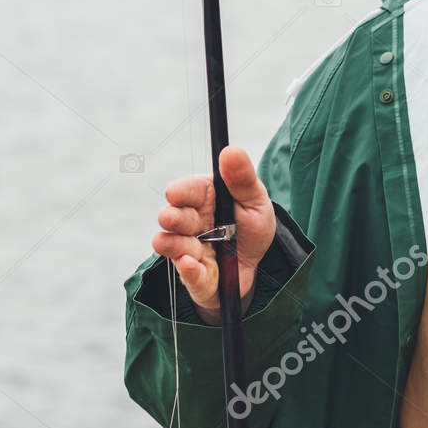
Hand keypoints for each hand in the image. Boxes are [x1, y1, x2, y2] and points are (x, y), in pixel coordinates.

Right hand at [151, 146, 276, 325]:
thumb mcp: (255, 200)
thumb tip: (231, 150)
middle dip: (173, 217)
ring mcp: (189, 249)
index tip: (175, 193)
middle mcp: (190, 223)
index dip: (180, 191)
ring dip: (174, 245)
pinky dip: (189, 271)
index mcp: (203, 198)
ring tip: (182, 247)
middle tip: (171, 217)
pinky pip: (190, 276)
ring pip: (174, 246)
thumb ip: (243, 179)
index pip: (185, 191)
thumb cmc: (250, 225)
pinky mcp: (196, 276)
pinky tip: (190, 264)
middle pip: (174, 217)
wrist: (256, 263)